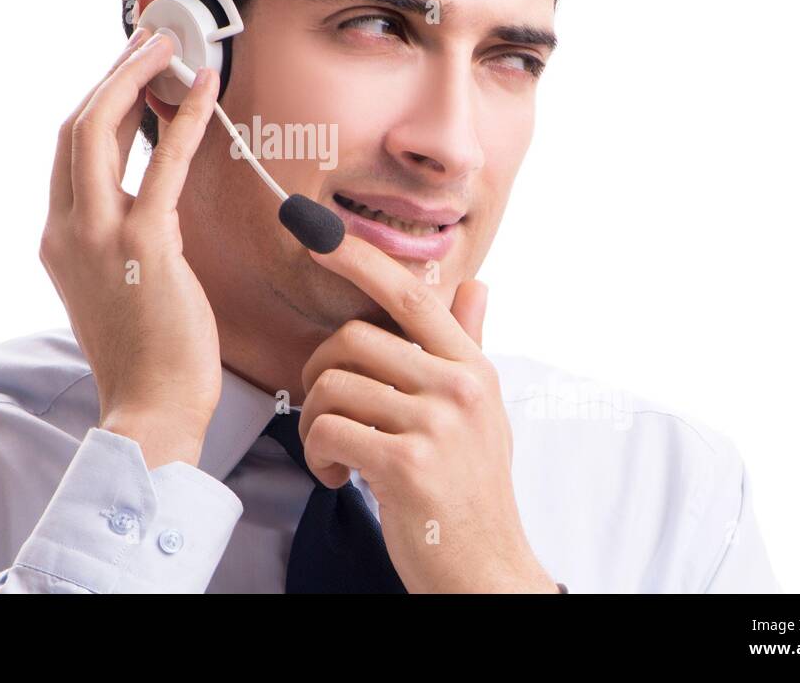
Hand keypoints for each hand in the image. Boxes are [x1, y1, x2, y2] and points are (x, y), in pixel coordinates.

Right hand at [40, 26, 222, 466]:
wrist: (149, 408)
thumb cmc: (145, 352)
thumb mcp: (114, 285)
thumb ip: (116, 236)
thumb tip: (143, 193)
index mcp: (57, 238)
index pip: (68, 150)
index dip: (99, 100)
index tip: (130, 69)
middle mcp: (65, 229)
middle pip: (74, 125)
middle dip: (111, 74)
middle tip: (149, 39)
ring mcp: (97, 235)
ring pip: (99, 128)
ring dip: (134, 78)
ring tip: (168, 46)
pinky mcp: (142, 245)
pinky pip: (163, 164)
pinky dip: (186, 119)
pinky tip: (208, 89)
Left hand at [297, 234, 558, 592]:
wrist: (485, 569)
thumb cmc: (471, 487)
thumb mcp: (482, 410)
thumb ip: (469, 344)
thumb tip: (476, 284)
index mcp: (471, 366)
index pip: (409, 293)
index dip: (357, 257)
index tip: (315, 230)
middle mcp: (458, 386)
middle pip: (353, 338)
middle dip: (319, 372)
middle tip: (325, 410)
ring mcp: (436, 425)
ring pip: (332, 386)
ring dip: (314, 423)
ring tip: (334, 452)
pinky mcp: (408, 465)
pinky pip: (329, 430)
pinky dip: (316, 455)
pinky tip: (336, 475)